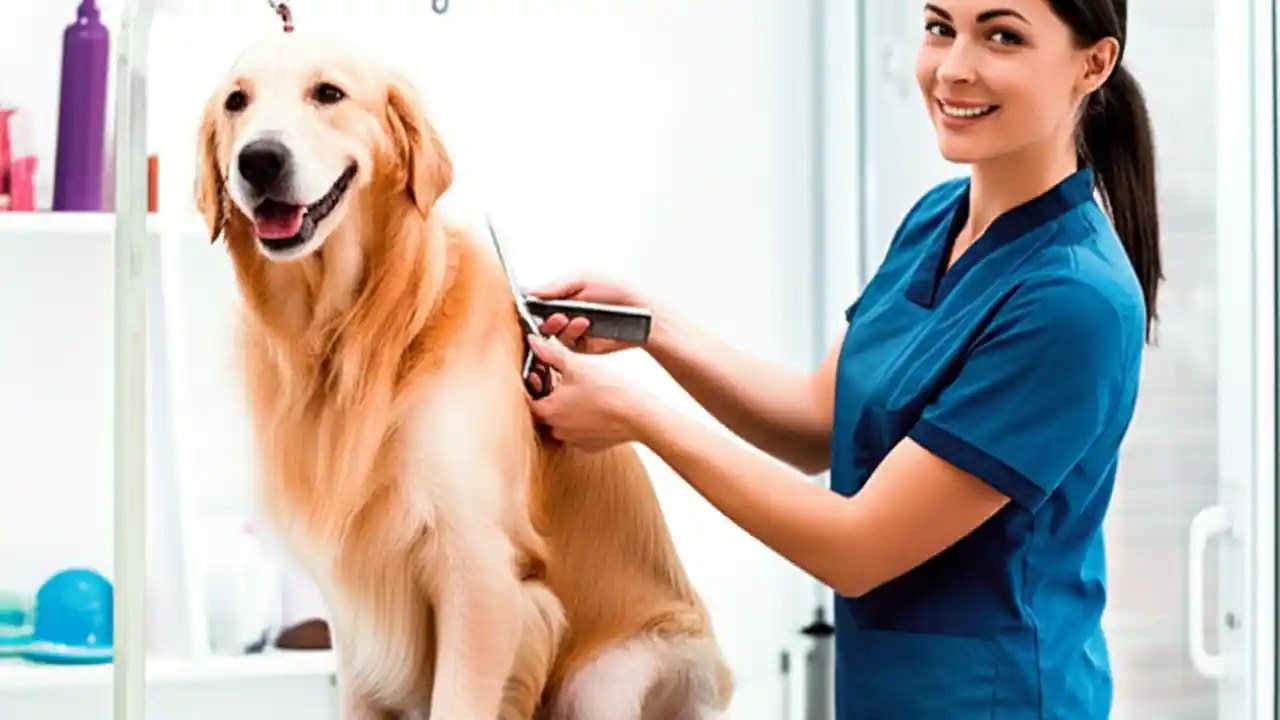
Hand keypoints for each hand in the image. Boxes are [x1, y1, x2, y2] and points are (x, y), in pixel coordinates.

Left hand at [524, 334, 649, 451]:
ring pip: (564, 419)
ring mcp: (574, 439)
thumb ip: (551, 353)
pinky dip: (584, 418)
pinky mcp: (590, 445)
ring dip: (568, 406)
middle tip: (564, 377)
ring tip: (583, 389)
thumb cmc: (609, 390)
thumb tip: (534, 342)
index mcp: (548, 411)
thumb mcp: (576, 365)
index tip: (541, 370)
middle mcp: (557, 429)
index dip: (534, 380)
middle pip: (546, 408)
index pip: (529, 396)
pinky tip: (596, 404)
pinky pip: (580, 429)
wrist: (640, 416)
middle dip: (552, 392)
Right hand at [527, 275, 648, 354]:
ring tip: (578, 319)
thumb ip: (556, 287)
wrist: (639, 311)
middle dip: (548, 322)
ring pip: (554, 337)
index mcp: (563, 298)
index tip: (534, 306)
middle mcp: (565, 316)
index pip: (538, 305)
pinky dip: (574, 336)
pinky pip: (568, 346)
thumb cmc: (616, 292)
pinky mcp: (582, 347)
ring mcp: (573, 333)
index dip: (534, 308)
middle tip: (559, 317)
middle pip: (542, 324)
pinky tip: (585, 326)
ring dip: (563, 328)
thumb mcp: (583, 280)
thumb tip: (532, 291)